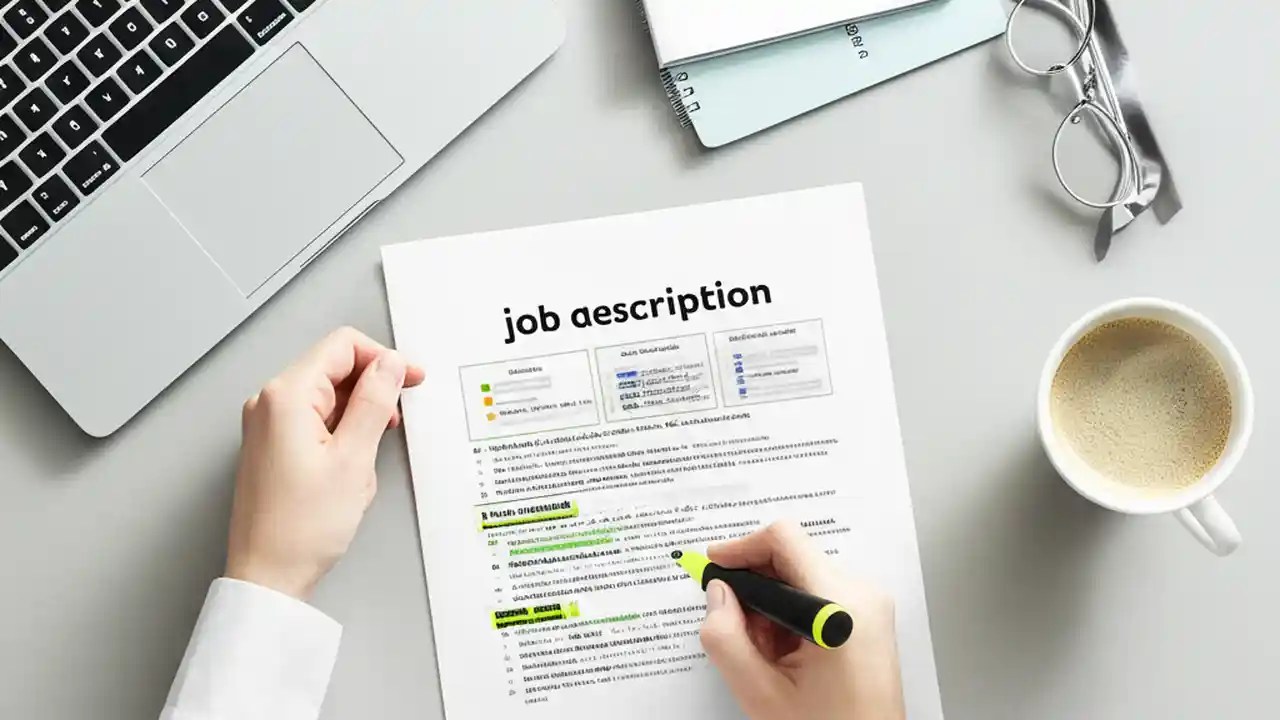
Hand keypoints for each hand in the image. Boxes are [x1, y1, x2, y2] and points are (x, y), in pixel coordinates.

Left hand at [225, 327, 425, 600]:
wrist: (268, 575)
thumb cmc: (302, 527)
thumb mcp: (354, 459)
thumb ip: (375, 402)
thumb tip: (389, 365)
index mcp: (286, 397)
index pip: (342, 346)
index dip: (384, 358)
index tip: (411, 378)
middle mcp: (269, 403)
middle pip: (333, 366)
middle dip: (373, 384)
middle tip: (402, 410)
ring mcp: (267, 424)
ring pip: (326, 393)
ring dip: (360, 408)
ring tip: (377, 443)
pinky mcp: (271, 445)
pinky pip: (314, 417)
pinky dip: (342, 426)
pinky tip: (356, 455)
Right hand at [700, 522, 905, 719]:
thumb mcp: (760, 693)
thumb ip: (726, 638)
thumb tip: (718, 594)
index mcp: (842, 606)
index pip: (784, 541)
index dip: (741, 548)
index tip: (715, 566)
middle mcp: (863, 597)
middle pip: (792, 558)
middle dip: (754, 589)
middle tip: (734, 628)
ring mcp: (870, 608)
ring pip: (802, 579)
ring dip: (770, 607)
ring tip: (763, 656)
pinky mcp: (868, 621)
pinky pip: (818, 597)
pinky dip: (789, 617)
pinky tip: (783, 657)